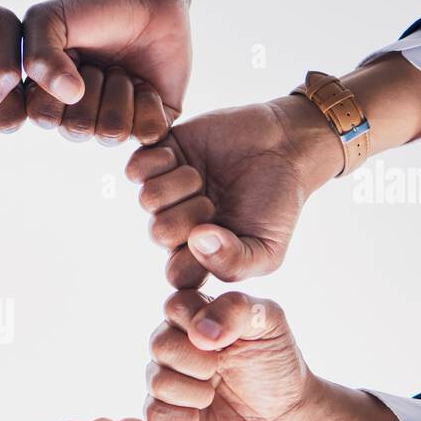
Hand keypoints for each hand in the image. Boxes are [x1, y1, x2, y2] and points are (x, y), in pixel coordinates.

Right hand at [21, 0, 203, 144]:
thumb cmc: (94, 8)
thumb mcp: (49, 18)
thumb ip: (39, 55)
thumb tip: (70, 95)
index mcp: (48, 100)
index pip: (45, 117)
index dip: (60, 84)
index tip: (71, 55)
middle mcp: (77, 118)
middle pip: (79, 129)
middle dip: (94, 85)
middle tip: (101, 61)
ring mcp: (114, 124)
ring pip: (113, 133)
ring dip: (121, 91)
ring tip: (123, 69)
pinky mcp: (148, 125)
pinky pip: (148, 134)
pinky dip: (149, 103)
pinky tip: (146, 83)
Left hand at [127, 97, 343, 286]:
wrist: (285, 147)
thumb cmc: (276, 203)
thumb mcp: (267, 249)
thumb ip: (234, 263)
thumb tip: (196, 243)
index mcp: (197, 255)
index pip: (177, 273)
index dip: (194, 258)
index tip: (219, 236)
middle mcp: (177, 225)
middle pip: (159, 232)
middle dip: (190, 216)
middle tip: (212, 203)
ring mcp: (166, 191)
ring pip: (148, 199)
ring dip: (179, 187)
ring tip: (200, 178)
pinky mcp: (159, 157)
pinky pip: (135, 168)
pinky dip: (158, 161)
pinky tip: (179, 157)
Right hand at [146, 291, 311, 420]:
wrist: (283, 417)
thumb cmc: (274, 365)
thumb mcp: (268, 323)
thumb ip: (236, 308)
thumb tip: (200, 333)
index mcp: (193, 316)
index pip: (175, 306)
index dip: (201, 324)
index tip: (227, 340)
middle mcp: (172, 345)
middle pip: (160, 345)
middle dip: (200, 363)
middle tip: (222, 369)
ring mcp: (165, 380)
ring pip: (157, 382)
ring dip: (195, 393)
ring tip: (215, 396)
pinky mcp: (162, 415)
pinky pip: (155, 415)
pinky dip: (184, 419)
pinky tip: (201, 418)